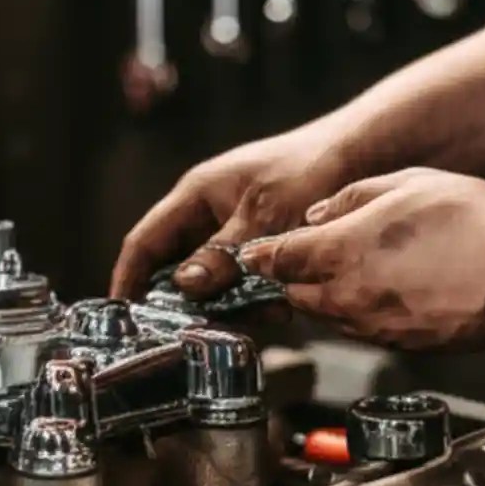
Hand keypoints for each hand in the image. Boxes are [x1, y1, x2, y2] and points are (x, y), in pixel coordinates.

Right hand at [110, 123, 358, 299]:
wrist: (362, 155)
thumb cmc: (312, 170)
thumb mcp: (265, 216)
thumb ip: (224, 253)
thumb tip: (183, 286)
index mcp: (197, 195)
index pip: (144, 242)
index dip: (128, 280)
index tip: (123, 317)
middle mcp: (209, 214)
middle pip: (178, 269)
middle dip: (190, 302)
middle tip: (201, 330)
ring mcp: (235, 230)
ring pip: (215, 281)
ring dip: (233, 304)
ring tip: (264, 312)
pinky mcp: (262, 246)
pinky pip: (245, 281)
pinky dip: (258, 297)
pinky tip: (282, 306)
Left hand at [239, 168, 484, 349]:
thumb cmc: (473, 220)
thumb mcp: (405, 183)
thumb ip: (351, 197)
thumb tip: (318, 214)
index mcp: (339, 252)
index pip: (276, 260)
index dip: (262, 255)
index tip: (255, 253)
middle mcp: (347, 297)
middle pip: (296, 295)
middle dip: (295, 279)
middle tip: (303, 261)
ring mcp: (374, 329)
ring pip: (329, 318)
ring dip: (327, 299)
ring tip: (356, 273)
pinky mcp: (401, 348)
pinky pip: (366, 333)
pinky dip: (364, 316)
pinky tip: (391, 292)